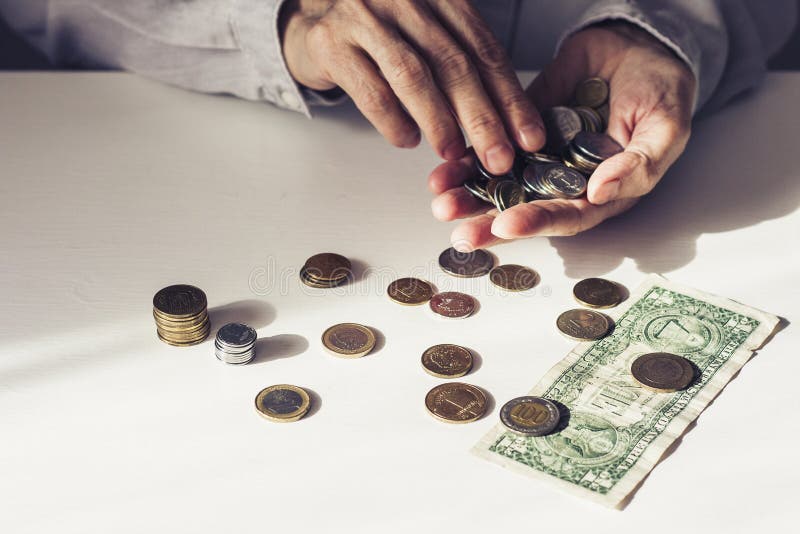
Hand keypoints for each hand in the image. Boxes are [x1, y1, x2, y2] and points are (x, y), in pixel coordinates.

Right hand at [279, 0, 544, 173]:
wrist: (311, 18)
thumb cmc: (379, 35)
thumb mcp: (426, 33)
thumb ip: (461, 63)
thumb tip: (507, 124)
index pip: (483, 49)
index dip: (510, 97)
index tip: (529, 137)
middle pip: (453, 63)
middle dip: (482, 117)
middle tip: (500, 159)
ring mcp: (363, 16)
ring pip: (413, 75)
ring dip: (440, 122)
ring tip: (455, 154)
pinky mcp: (330, 43)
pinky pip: (370, 89)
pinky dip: (393, 121)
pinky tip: (408, 141)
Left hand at [428, 23, 695, 249]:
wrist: (636, 46)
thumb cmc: (662, 92)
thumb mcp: (665, 129)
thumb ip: (639, 164)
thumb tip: (601, 192)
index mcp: (601, 192)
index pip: (567, 216)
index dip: (537, 222)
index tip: (506, 224)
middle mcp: (565, 181)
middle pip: (525, 209)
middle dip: (489, 221)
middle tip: (460, 230)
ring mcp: (540, 157)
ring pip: (500, 183)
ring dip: (469, 195)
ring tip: (442, 200)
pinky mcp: (520, 131)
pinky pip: (490, 148)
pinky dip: (466, 159)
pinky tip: (444, 168)